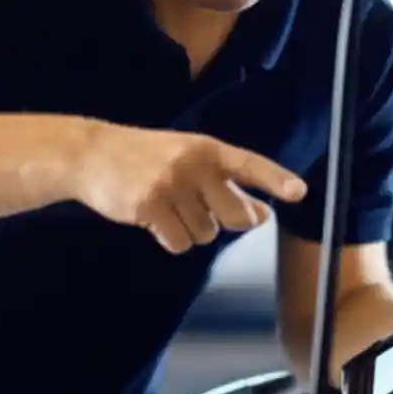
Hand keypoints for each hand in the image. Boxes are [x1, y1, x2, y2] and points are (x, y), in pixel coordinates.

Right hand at [72, 120, 307, 253]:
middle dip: (229, 221)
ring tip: (170, 206)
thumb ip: (229, 184)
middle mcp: (194, 165)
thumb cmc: (152, 158)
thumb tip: (264, 214)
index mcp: (210, 149)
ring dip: (192, 229)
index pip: (250, 165)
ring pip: (207, 234)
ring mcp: (171, 186)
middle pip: (237, 216)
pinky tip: (155, 219)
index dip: (276, 180)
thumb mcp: (193, 161)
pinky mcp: (148, 207)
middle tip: (205, 207)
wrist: (93, 154)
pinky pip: (179, 244)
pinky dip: (171, 239)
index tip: (299, 192)